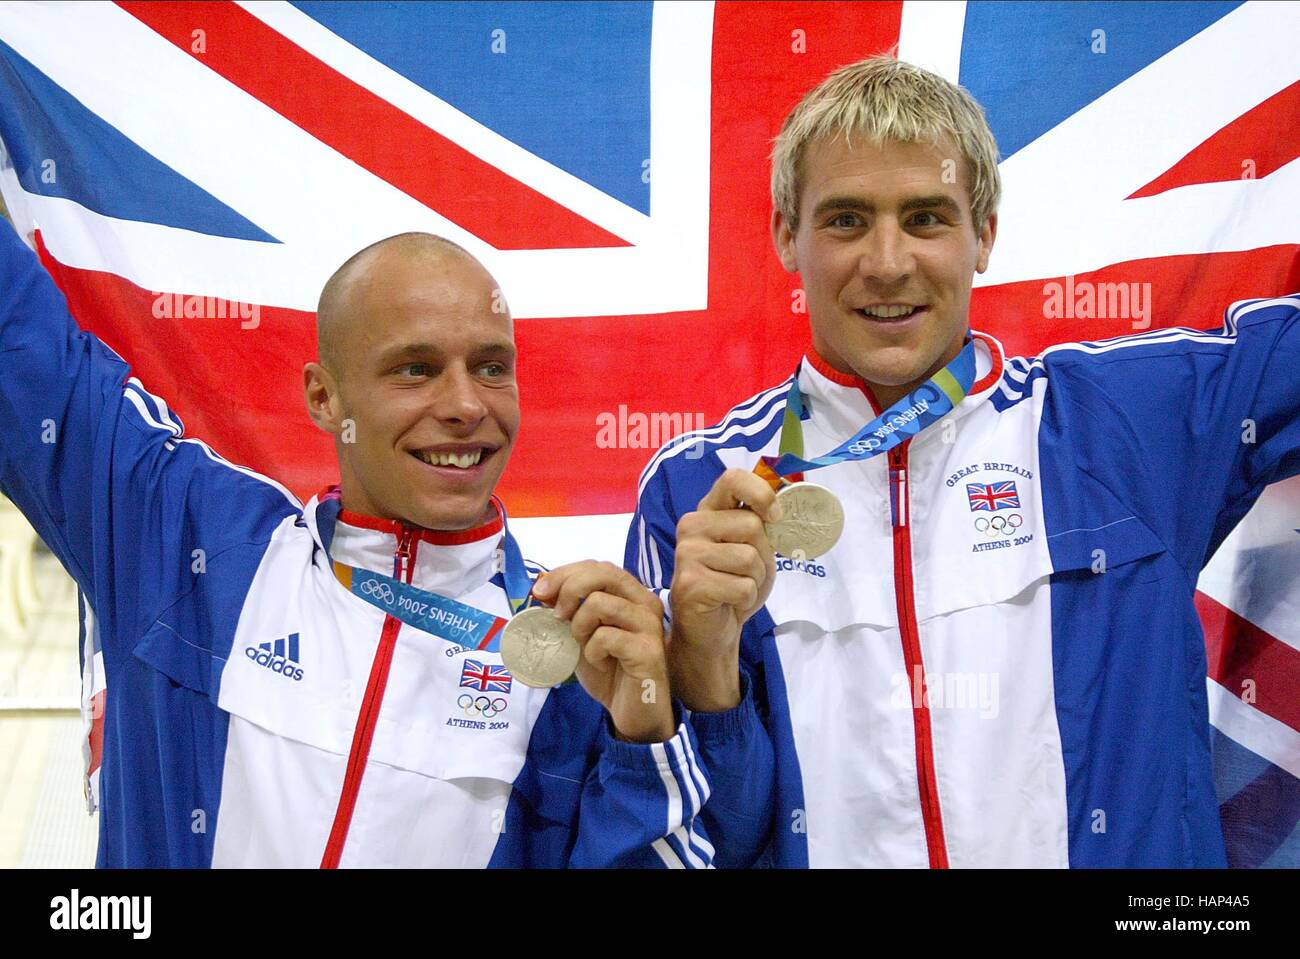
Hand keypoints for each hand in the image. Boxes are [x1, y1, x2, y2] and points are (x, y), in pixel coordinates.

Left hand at [531, 561, 675, 743]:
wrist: (634, 713)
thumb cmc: (610, 672)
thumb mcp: (582, 636)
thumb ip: (568, 611)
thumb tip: (540, 589)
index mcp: (632, 595)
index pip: (598, 566)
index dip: (565, 573)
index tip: (539, 592)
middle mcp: (645, 603)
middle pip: (604, 573)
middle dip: (570, 588)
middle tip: (557, 615)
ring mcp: (650, 626)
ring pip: (601, 603)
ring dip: (580, 626)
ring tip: (584, 646)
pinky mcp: (648, 650)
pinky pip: (606, 637)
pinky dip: (592, 652)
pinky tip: (601, 665)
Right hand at [668, 468, 778, 711]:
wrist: (710, 629)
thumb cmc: (734, 584)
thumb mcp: (754, 549)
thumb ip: (762, 526)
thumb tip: (781, 510)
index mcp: (708, 511)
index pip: (733, 479)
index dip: (761, 493)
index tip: (775, 515)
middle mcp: (691, 526)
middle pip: (751, 525)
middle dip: (762, 555)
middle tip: (746, 573)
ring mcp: (687, 554)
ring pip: (749, 558)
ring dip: (755, 580)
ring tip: (736, 588)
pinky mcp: (690, 583)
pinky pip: (743, 586)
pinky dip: (746, 598)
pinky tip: (728, 602)